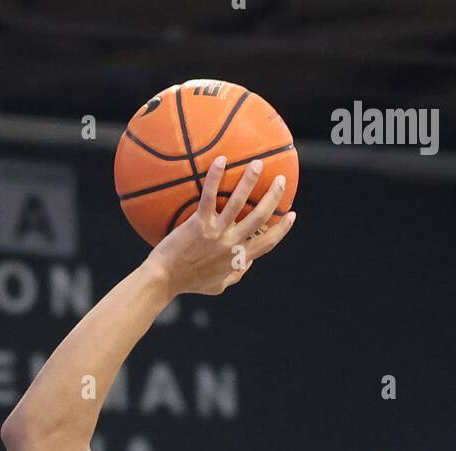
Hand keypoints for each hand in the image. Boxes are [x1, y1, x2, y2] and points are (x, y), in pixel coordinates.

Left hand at [146, 157, 294, 296]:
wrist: (164, 280)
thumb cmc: (188, 283)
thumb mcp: (217, 286)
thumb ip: (235, 274)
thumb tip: (247, 262)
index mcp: (237, 259)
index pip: (267, 243)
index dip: (282, 229)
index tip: (291, 215)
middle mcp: (230, 244)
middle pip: (260, 217)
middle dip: (274, 197)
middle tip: (280, 180)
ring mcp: (215, 233)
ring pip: (239, 203)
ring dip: (250, 181)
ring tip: (257, 163)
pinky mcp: (199, 224)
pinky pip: (209, 195)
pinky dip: (215, 177)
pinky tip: (221, 160)